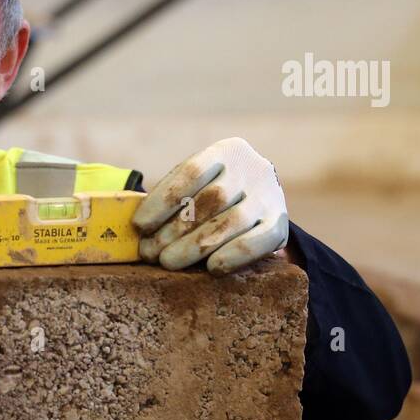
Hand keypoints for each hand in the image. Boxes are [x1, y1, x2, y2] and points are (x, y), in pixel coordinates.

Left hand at [132, 136, 288, 274]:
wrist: (260, 202)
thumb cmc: (212, 195)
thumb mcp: (196, 184)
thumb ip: (172, 197)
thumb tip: (139, 229)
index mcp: (226, 151)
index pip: (191, 171)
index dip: (162, 200)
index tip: (140, 226)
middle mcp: (252, 168)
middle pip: (211, 199)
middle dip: (174, 229)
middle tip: (149, 252)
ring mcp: (270, 195)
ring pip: (232, 221)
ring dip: (195, 245)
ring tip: (168, 261)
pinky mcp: (280, 224)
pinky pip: (258, 241)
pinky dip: (233, 255)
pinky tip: (212, 267)